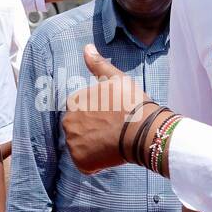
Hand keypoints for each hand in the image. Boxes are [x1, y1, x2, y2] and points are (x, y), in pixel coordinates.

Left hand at [63, 44, 153, 173]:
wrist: (143, 131)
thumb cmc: (132, 103)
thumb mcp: (116, 78)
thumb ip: (98, 65)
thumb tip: (86, 48)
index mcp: (73, 102)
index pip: (82, 110)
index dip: (99, 114)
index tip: (113, 116)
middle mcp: (68, 122)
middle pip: (80, 129)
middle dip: (93, 131)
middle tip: (114, 131)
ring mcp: (73, 143)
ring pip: (82, 146)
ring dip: (94, 147)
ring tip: (114, 143)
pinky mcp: (80, 161)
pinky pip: (86, 164)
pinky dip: (96, 162)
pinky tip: (111, 155)